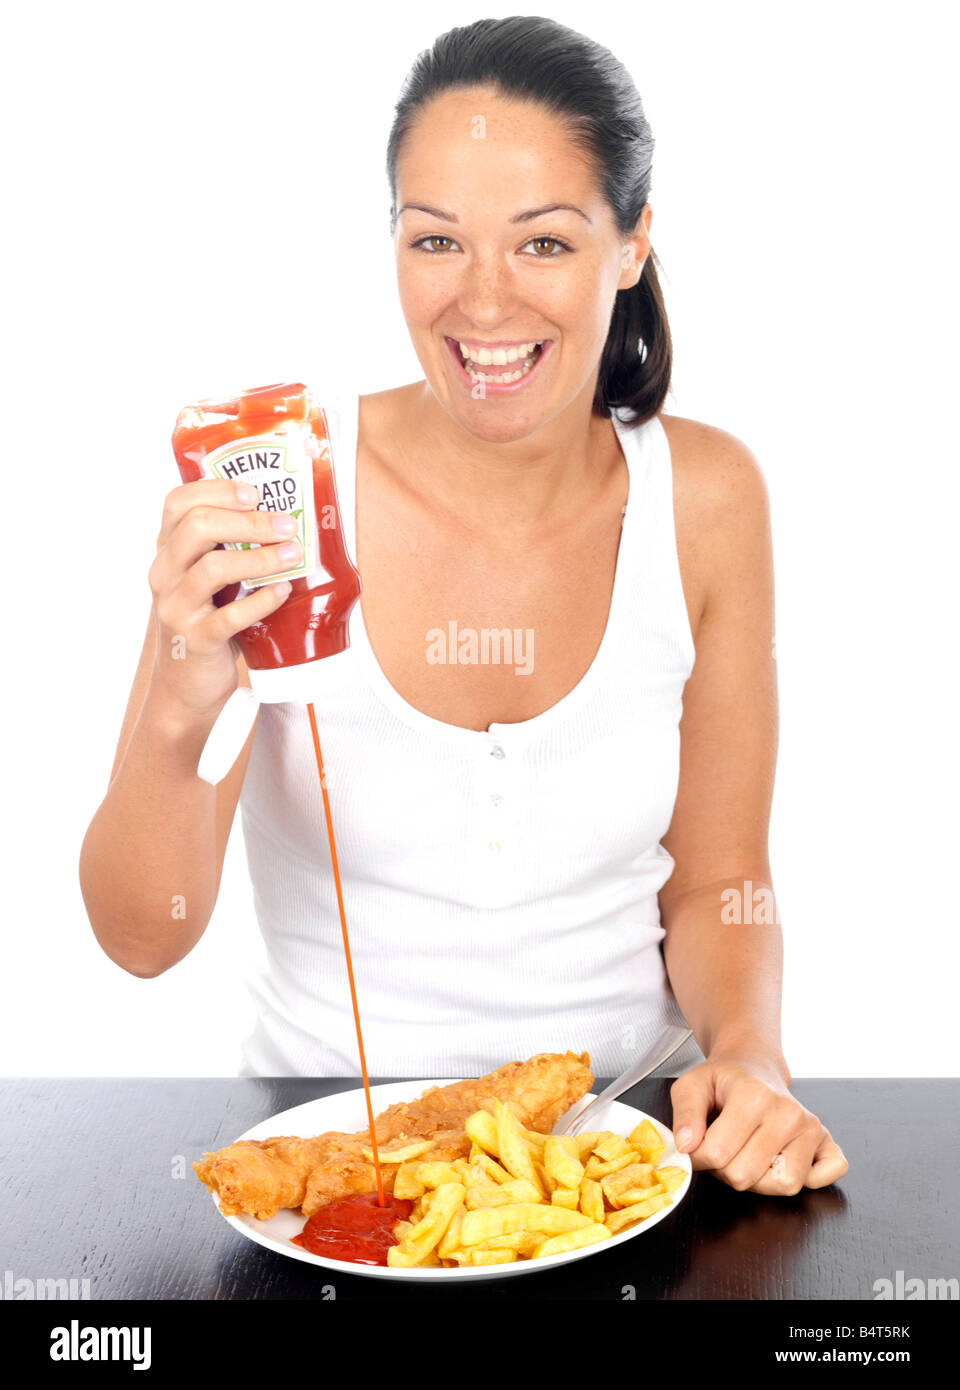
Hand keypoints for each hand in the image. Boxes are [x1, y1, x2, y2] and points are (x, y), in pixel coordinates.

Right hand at [148, 479, 300, 716]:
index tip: (255, 492)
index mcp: (167, 552)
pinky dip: (261, 602)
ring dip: (260, 558)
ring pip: (212, 567)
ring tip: (293, 555)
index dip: (217, 489)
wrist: (186, 686)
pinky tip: (282, 592)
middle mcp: (165, 574)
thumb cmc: (206, 623)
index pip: (177, 502)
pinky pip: (230, 616)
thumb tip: (284, 518)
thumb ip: (227, 550)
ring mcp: (177, 608)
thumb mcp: (207, 582)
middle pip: (197, 527)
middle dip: (249, 520)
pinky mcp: (196, 640)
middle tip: (287, 524)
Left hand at [669, 1047, 848, 1194]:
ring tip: (749, 1152)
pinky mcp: (826, 1141)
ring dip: (759, 1179)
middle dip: (725, 1169)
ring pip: (783, 1186)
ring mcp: (811, 1128)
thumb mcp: (691, 1085)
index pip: (717, 1154)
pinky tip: (783, 1159)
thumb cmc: (723, 1081)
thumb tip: (687, 1146)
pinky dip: (807, 1179)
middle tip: (725, 1145)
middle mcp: (788, 1112)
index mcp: (754, 1095)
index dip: (698, 1156)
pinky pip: (823, 1178)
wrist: (754, 1067)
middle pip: (746, 1176)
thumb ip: (684, 1114)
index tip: (698, 1142)